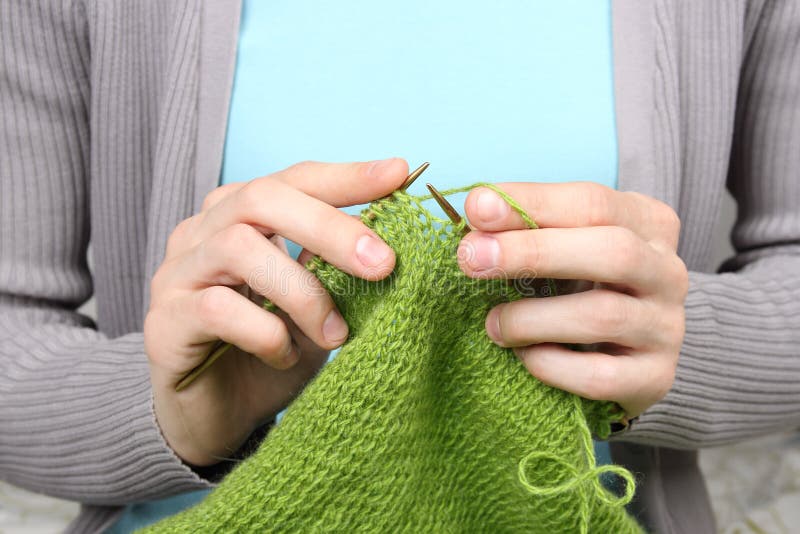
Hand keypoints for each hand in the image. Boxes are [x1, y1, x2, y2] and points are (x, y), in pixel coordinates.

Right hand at [145, 158, 407, 465]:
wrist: (220, 420)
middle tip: (382, 263)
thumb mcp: (317, 307)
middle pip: (262, 199)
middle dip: (330, 227)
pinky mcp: (164, 321)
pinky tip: (284, 356)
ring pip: (239, 248)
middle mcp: (202, 232)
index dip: (346, 177)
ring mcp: (177, 273)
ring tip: (336, 334)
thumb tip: (384, 242)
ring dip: (303, 292)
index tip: (398, 174)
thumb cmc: (272, 354)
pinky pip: (217, 308)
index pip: (294, 180)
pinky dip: (266, 332)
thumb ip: (335, 271)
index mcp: (241, 216)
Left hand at [457, 182, 687, 417]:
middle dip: (534, 252)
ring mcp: (667, 328)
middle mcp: (667, 272)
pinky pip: (599, 375)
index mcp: (648, 223)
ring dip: (532, 319)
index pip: (593, 202)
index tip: (476, 208)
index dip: (532, 203)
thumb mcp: (562, 245)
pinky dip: (550, 366)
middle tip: (472, 259)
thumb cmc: (581, 284)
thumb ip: (528, 227)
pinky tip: (524, 357)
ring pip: (602, 316)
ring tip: (493, 324)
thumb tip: (477, 214)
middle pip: (612, 251)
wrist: (625, 353)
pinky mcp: (655, 378)